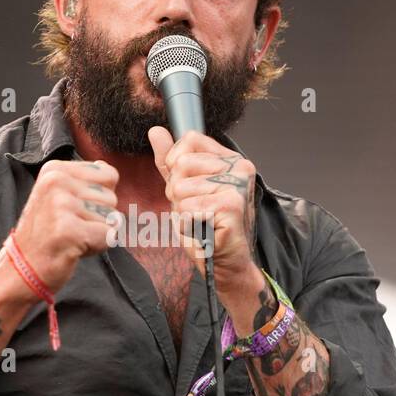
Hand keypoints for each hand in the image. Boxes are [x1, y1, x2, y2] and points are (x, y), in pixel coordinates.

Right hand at [12, 158, 118, 293]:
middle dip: (98, 217)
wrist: (23, 267)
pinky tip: (74, 248)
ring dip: (97, 232)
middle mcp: (56, 181)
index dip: (100, 198)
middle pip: (112, 197)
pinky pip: (108, 235)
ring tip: (72, 237)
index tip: (75, 211)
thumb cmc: (47, 233)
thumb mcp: (58, 195)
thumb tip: (108, 170)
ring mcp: (61, 205)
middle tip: (71, 227)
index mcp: (55, 169)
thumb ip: (84, 181)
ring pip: (112, 217)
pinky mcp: (68, 230)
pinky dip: (97, 246)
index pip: (109, 175)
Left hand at [148, 126, 257, 288]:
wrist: (225, 263)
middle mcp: (239, 167)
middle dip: (178, 193)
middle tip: (197, 210)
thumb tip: (155, 131)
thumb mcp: (184, 189)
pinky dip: (188, 226)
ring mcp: (237, 186)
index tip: (191, 187)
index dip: (177, 165)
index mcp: (230, 159)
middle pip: (182, 165)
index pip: (190, 139)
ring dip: (183, 212)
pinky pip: (188, 209)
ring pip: (181, 189)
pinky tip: (203, 231)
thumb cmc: (207, 228)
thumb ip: (170, 161)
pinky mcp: (232, 206)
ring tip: (201, 221)